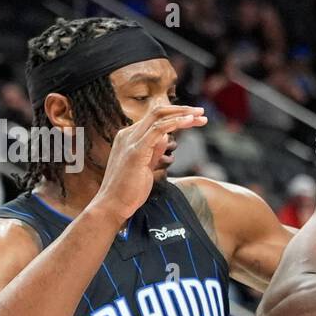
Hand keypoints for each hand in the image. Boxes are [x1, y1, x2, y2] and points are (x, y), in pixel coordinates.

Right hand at [91, 104, 207, 222]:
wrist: (112, 205)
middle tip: (202, 112)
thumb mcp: (145, 165)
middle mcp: (127, 134)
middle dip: (182, 109)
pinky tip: (189, 121)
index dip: (176, 115)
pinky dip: (175, 123)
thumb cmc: (129, 190)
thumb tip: (165, 138)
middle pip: (157, 112)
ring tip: (201, 116)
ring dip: (183, 114)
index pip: (154, 118)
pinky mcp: (136, 151)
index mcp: (128, 137)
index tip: (195, 118)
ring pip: (158, 116)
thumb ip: (154, 150)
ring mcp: (130, 141)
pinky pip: (157, 130)